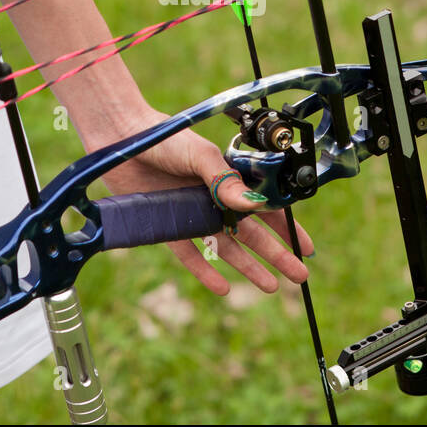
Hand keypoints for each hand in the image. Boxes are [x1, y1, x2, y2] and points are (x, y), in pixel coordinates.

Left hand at [97, 116, 313, 294]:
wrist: (122, 138)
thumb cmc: (164, 138)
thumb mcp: (200, 155)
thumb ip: (225, 181)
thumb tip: (252, 205)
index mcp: (228, 179)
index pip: (265, 207)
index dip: (286, 227)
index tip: (304, 246)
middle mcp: (213, 199)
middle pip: (252, 233)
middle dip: (277, 254)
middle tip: (298, 275)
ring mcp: (192, 214)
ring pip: (227, 247)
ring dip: (249, 267)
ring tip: (271, 286)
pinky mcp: (167, 225)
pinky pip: (190, 254)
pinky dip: (205, 271)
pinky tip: (222, 288)